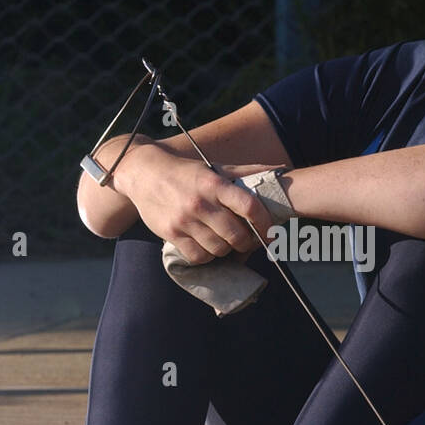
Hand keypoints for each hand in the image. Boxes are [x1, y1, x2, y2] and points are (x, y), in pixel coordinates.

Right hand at [110, 142, 274, 263]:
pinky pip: (199, 256)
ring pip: (219, 249)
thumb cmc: (186, 172)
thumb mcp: (214, 167)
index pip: (248, 206)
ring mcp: (184, 221)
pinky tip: (208, 246)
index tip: (269, 231)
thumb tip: (280, 169)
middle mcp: (200, 203)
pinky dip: (207, 256)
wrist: (143, 173)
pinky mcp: (171, 234)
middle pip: (236, 235)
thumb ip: (246, 173)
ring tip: (226, 242)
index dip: (264, 223)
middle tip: (247, 240)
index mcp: (214, 184)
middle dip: (247, 242)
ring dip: (227, 250)